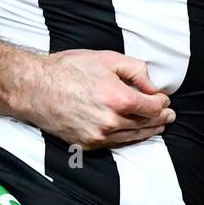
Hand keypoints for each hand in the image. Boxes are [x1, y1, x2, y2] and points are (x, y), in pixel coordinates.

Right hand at [24, 50, 174, 149]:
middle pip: (146, 124)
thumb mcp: (106, 58)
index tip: (164, 99)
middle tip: (169, 116)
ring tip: (158, 126)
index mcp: (119, 99)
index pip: (153, 107)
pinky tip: (134, 134)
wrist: (34, 88)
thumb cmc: (68, 70)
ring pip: (133, 137)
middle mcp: (111, 122)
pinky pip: (116, 144)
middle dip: (161, 118)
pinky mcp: (88, 145)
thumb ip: (135, 70)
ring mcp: (99, 136)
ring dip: (149, 131)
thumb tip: (152, 85)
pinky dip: (129, 139)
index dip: (162, 103)